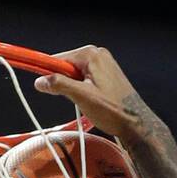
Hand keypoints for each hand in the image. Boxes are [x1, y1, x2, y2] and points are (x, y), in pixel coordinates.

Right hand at [33, 45, 157, 146]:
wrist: (137, 123)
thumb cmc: (112, 110)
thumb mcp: (82, 97)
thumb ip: (59, 85)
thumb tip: (39, 81)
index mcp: (91, 54)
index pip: (59, 58)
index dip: (49, 72)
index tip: (39, 83)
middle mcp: (98, 54)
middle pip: (68, 66)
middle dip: (65, 83)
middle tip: (75, 100)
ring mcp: (105, 63)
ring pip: (77, 74)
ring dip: (75, 88)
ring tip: (87, 102)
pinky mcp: (108, 74)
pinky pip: (87, 78)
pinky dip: (84, 89)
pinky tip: (92, 101)